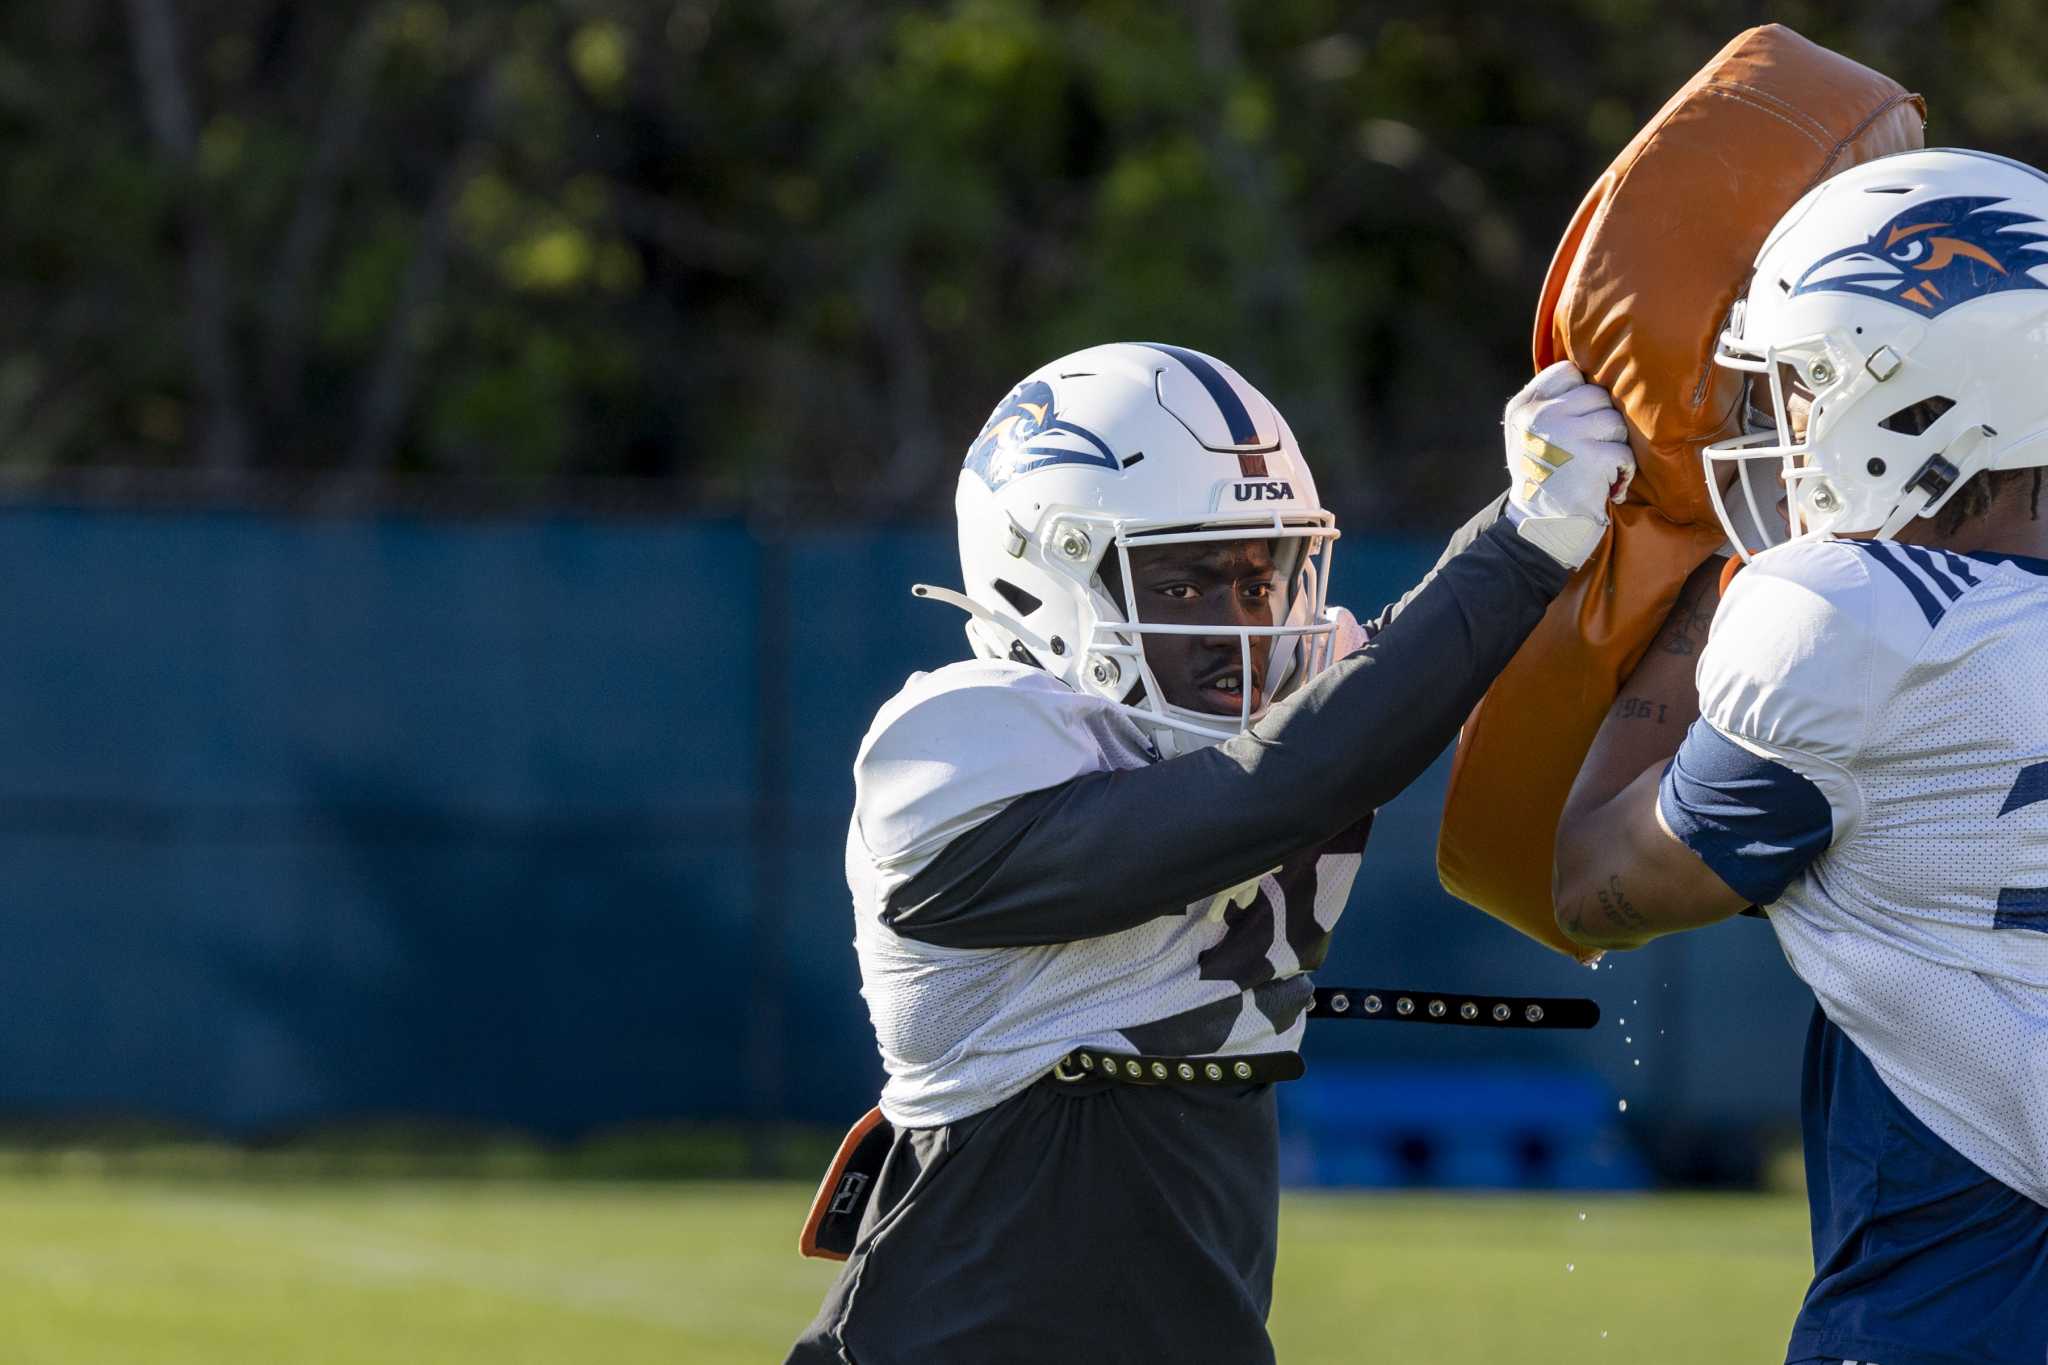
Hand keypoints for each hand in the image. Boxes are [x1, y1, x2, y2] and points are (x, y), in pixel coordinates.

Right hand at [1503, 361, 1635, 568]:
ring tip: (1595, 468)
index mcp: (1524, 407)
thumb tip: (1594, 376)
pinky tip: (1605, 485)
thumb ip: (1549, 403)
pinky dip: (1623, 472)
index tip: (1577, 421)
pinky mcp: (1593, 458)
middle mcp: (1542, 416)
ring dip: (1613, 447)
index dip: (1580, 394)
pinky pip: (1626, 452)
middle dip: (1600, 423)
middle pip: (1598, 395)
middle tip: (1587, 452)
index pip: (1568, 372)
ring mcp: (1568, 436)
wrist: (1537, 529)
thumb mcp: (1526, 434)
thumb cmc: (1541, 479)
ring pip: (1616, 421)